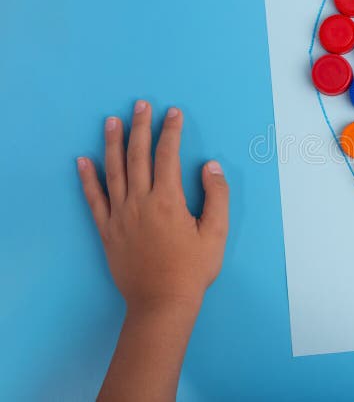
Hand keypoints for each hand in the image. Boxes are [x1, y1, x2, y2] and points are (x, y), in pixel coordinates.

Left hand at [76, 100, 228, 311]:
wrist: (162, 302)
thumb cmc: (192, 269)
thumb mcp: (216, 233)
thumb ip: (216, 197)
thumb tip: (210, 166)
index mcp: (168, 200)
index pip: (168, 156)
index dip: (171, 132)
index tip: (173, 112)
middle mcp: (140, 202)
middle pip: (138, 156)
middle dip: (141, 127)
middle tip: (141, 104)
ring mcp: (120, 215)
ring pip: (114, 171)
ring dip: (113, 143)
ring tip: (112, 121)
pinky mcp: (107, 230)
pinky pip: (94, 199)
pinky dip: (87, 179)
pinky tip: (82, 161)